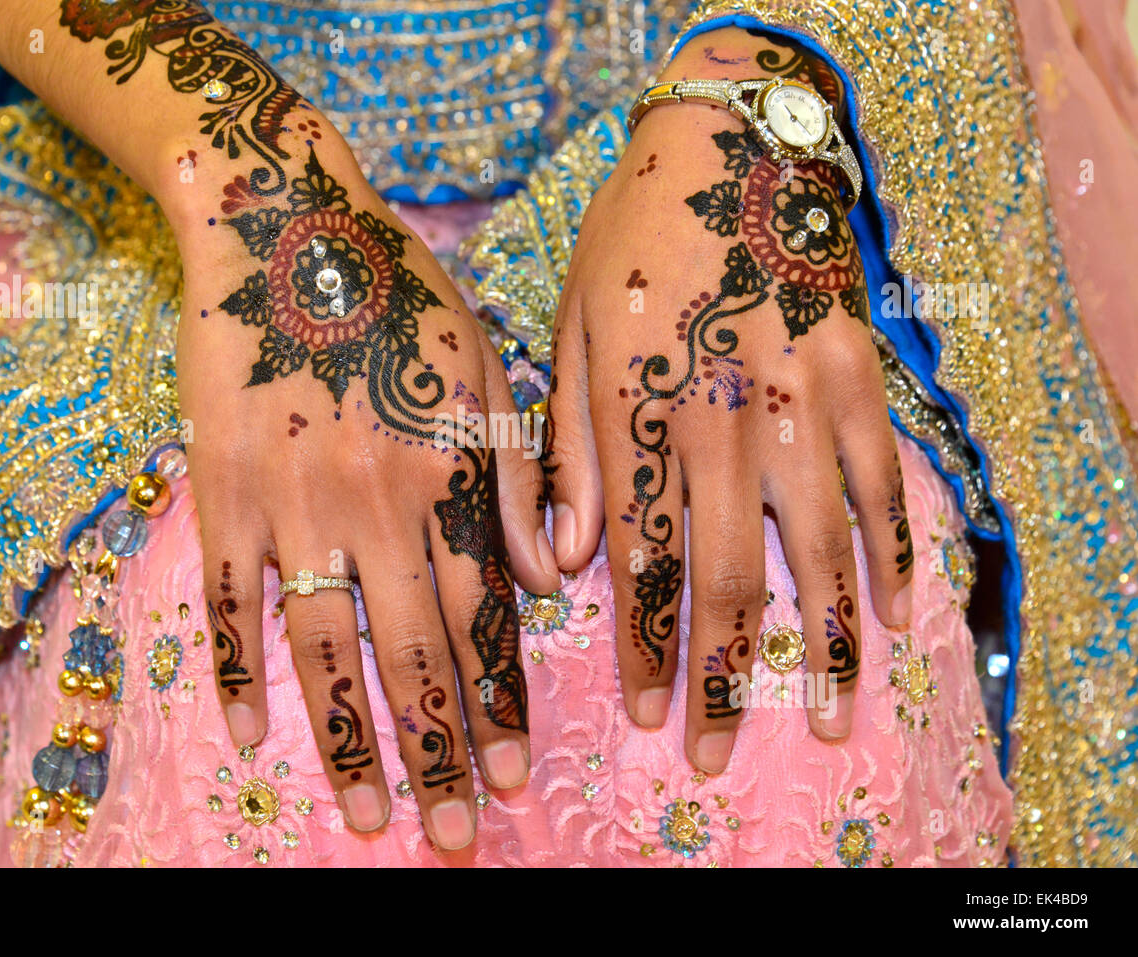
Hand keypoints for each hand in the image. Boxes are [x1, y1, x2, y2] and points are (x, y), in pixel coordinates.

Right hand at [168, 115, 558, 848]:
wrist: (284, 226)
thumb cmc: (402, 294)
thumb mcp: (483, 369)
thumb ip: (516, 478)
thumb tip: (547, 581)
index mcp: (450, 476)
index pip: (484, 619)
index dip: (500, 702)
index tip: (513, 775)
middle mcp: (379, 505)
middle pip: (414, 655)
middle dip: (440, 754)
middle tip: (457, 834)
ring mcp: (293, 504)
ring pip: (324, 650)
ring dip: (350, 740)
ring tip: (366, 815)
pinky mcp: (221, 492)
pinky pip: (231, 600)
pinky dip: (238, 672)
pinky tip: (249, 736)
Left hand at [545, 88, 912, 771]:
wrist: (729, 145)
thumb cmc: (628, 243)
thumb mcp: (568, 333)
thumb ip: (566, 452)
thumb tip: (563, 565)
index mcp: (638, 417)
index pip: (640, 564)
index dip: (644, 649)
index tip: (648, 716)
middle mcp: (723, 426)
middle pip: (731, 582)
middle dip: (724, 680)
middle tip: (720, 756)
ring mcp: (804, 406)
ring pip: (819, 554)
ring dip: (820, 648)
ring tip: (823, 721)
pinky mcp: (861, 381)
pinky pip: (884, 487)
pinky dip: (895, 556)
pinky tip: (897, 617)